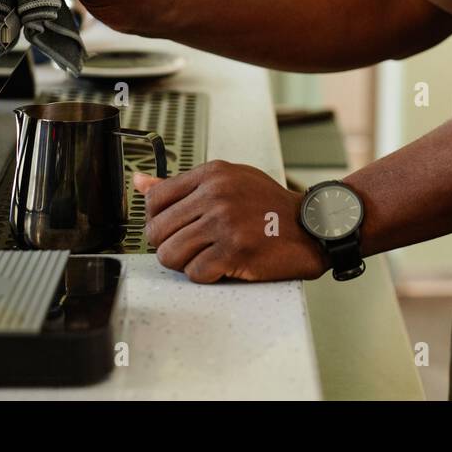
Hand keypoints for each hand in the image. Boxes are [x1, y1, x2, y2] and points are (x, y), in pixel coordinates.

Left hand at [135, 161, 327, 282]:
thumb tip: (140, 182)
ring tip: (206, 258)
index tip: (172, 229)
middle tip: (192, 248)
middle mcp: (215, 194)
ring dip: (185, 263)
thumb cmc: (271, 206)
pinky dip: (206, 276)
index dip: (157, 221)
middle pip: (157, 231)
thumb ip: (183, 185)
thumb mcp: (228, 181)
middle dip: (170, 246)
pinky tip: (223, 266)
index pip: (155, 199)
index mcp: (212, 174)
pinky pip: (195, 273)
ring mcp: (225, 222)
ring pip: (170, 255)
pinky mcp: (235, 250)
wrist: (312, 226)